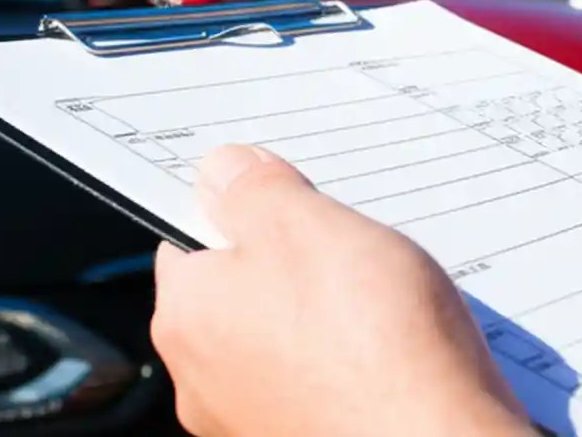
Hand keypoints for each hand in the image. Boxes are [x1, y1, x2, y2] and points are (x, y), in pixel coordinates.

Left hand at [150, 144, 534, 436]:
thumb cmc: (374, 343)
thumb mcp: (309, 226)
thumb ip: (254, 190)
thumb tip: (222, 171)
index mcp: (188, 315)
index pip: (189, 239)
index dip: (241, 209)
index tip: (286, 200)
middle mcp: (202, 380)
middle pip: (240, 291)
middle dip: (292, 263)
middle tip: (348, 251)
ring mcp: (251, 422)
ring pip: (283, 339)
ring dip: (325, 315)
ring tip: (382, 305)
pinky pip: (319, 383)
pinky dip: (349, 364)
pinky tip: (393, 354)